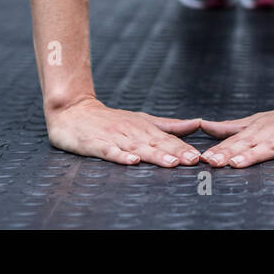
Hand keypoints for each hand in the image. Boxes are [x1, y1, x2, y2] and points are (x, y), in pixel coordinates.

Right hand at [46, 96, 202, 166]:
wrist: (74, 110)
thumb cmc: (111, 120)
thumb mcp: (142, 119)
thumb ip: (169, 125)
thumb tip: (197, 123)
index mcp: (145, 127)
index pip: (168, 139)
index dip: (185, 148)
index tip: (200, 157)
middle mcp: (132, 131)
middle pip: (157, 143)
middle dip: (176, 152)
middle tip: (193, 160)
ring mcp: (114, 137)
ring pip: (137, 147)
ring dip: (155, 155)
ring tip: (171, 162)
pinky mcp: (96, 143)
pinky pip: (110, 151)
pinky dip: (120, 156)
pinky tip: (132, 161)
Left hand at [199, 95, 273, 167]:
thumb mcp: (259, 119)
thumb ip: (233, 126)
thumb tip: (205, 126)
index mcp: (260, 127)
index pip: (236, 140)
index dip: (219, 149)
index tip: (203, 158)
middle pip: (250, 143)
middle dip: (230, 153)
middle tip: (213, 162)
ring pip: (271, 146)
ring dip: (254, 154)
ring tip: (238, 163)